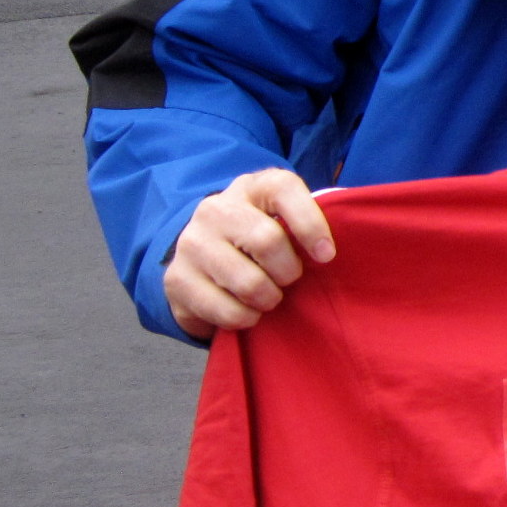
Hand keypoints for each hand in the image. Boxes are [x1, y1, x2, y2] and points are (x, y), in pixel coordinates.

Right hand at [164, 168, 335, 338]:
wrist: (201, 259)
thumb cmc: (260, 239)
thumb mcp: (283, 220)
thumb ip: (307, 225)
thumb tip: (329, 251)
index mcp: (251, 188)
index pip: (283, 190)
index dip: (310, 224)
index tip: (326, 256)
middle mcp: (216, 209)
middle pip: (267, 241)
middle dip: (289, 271)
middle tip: (289, 280)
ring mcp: (191, 243)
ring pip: (248, 282)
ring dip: (269, 299)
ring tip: (269, 297)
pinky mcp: (177, 279)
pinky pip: (227, 310)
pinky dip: (247, 318)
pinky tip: (247, 310)